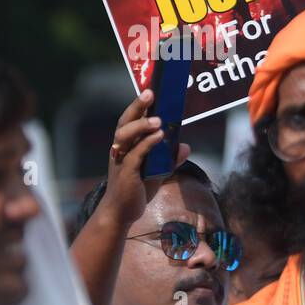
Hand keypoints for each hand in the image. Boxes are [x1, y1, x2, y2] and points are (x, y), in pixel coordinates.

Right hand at [99, 89, 190, 228]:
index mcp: (125, 145)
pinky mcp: (127, 173)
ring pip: (126, 135)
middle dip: (137, 106)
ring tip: (158, 119)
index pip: (129, 120)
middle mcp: (120, 149)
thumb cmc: (136, 190)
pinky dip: (147, 143)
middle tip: (150, 93)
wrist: (121, 214)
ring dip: (142, 125)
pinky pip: (136, 154)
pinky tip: (159, 136)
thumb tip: (185, 146)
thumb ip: (169, 159)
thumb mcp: (157, 172)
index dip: (138, 104)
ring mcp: (121, 160)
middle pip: (124, 122)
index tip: (150, 90)